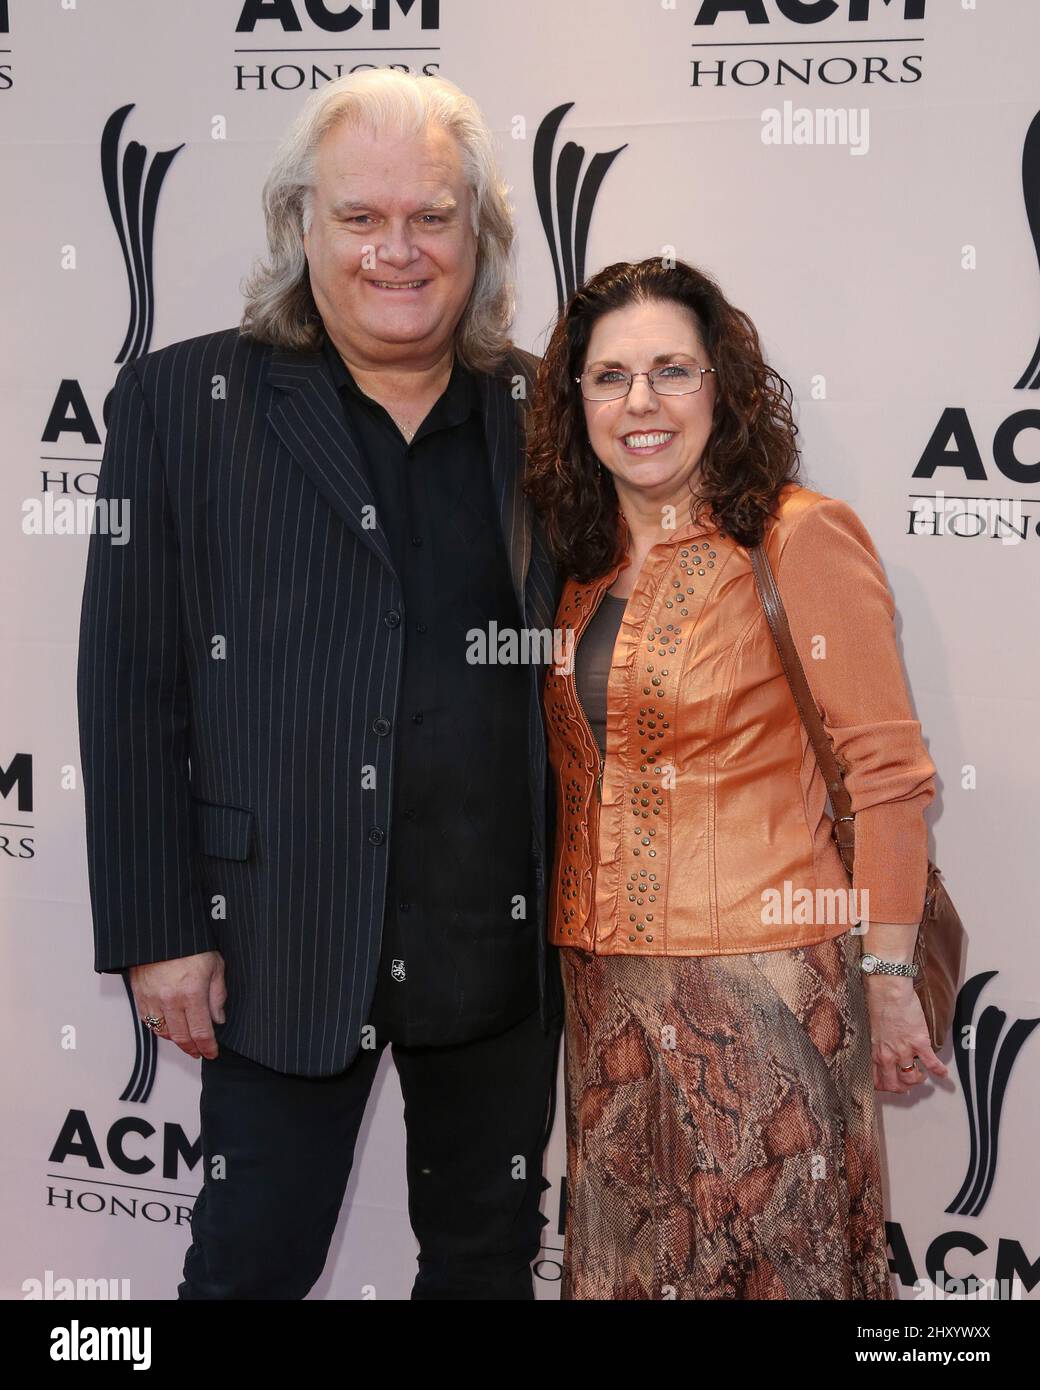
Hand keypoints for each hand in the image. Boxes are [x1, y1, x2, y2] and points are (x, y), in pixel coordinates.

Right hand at [129, 951, 226, 1060]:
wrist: (161, 931)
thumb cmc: (190, 943)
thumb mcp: (215, 965)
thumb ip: (217, 994)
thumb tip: (218, 1018)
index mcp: (192, 993)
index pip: (201, 1032)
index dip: (208, 1047)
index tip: (212, 1052)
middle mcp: (170, 1000)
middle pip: (181, 1037)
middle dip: (192, 1048)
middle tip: (200, 1051)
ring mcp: (153, 999)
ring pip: (163, 1032)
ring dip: (176, 1040)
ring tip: (186, 1041)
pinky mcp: (140, 996)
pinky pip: (149, 1022)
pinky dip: (160, 1029)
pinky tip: (169, 1028)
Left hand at [864, 975, 947, 1093]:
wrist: (888, 991)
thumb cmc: (878, 1004)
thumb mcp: (873, 1029)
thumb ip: (879, 1044)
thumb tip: (885, 1050)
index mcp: (875, 1051)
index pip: (877, 1080)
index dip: (884, 1087)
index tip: (890, 1086)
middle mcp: (888, 1055)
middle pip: (894, 1085)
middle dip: (902, 1088)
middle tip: (907, 1086)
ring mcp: (904, 1051)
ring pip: (912, 1078)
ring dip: (918, 1079)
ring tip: (921, 1074)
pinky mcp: (920, 1043)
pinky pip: (932, 1063)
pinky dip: (939, 1070)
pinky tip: (943, 1073)